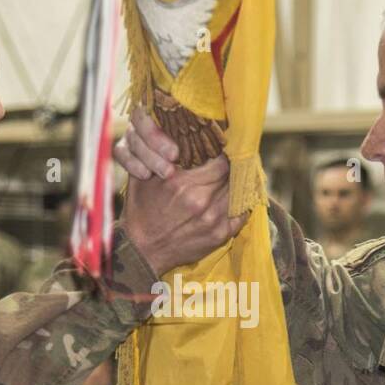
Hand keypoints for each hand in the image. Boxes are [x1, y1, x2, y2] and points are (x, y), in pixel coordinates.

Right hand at [115, 107, 247, 275]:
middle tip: (228, 161)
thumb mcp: (144, 177)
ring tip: (232, 177)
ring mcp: (212, 219)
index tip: (221, 148)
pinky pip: (242, 213)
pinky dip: (242, 203)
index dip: (221, 151)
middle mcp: (199, 199)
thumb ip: (161, 156)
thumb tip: (184, 135)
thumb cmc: (142, 209)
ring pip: (238, 190)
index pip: (217, 157)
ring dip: (236, 182)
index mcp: (180, 182)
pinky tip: (237, 197)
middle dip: (229, 165)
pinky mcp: (220, 234)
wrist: (143, 249)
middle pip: (230, 172)